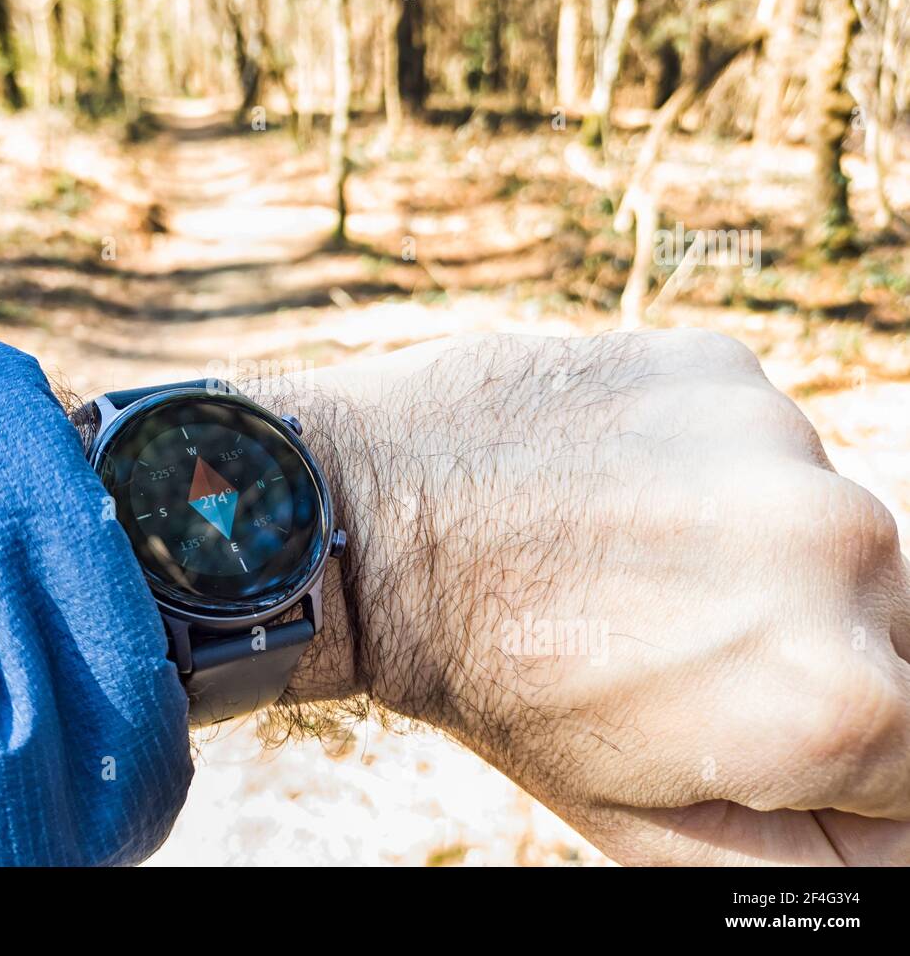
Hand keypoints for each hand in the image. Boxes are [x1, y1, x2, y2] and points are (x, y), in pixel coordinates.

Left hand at [255, 329, 909, 865]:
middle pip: (893, 626)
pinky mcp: (721, 367)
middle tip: (671, 633)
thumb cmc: (498, 684)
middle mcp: (842, 553)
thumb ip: (809, 860)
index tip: (752, 720)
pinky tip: (616, 487)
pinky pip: (760, 440)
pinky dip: (708, 467)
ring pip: (826, 521)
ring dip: (755, 548)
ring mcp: (780, 440)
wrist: (370, 522)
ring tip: (632, 556)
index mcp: (832, 697)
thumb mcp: (644, 822)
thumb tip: (884, 836)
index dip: (840, 751)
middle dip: (803, 644)